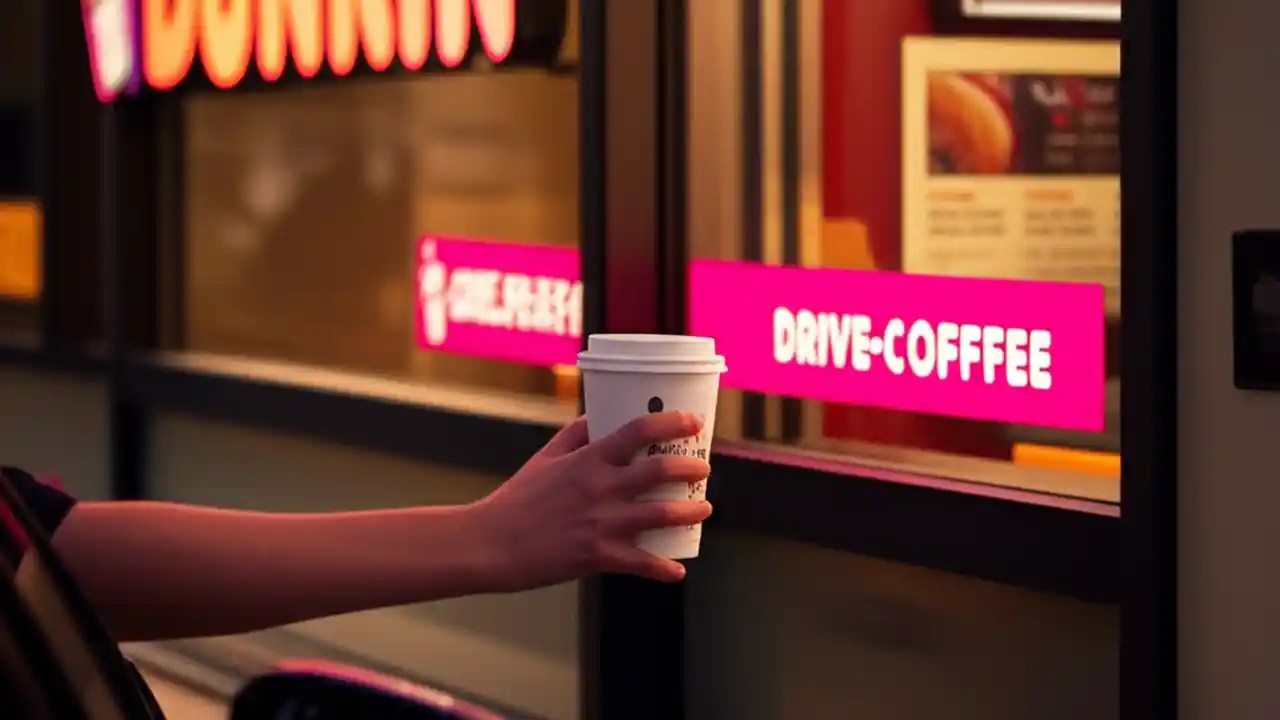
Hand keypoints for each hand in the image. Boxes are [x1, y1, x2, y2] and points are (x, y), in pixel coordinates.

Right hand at [469, 411, 712, 591]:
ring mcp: (602, 522)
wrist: (492, 543)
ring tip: (704, 508)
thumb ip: (575, 435)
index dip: (672, 422)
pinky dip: (664, 568)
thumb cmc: (518, 499)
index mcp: (588, 460)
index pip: (639, 430)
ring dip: (691, 511)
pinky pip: (642, 563)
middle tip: (703, 468)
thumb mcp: (545, 458)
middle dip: (692, 467)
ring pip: (663, 514)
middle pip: (661, 470)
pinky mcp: (598, 555)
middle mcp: (601, 487)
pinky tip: (677, 570)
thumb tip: (600, 417)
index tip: (693, 422)